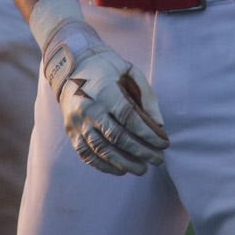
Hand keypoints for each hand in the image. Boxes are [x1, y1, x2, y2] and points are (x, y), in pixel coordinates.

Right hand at [41, 23, 168, 175]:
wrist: (71, 65)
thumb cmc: (107, 68)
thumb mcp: (130, 72)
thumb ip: (146, 96)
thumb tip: (159, 124)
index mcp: (105, 92)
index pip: (130, 118)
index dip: (148, 134)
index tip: (164, 144)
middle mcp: (88, 109)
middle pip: (117, 137)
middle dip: (141, 152)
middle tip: (158, 160)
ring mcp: (77, 122)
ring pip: (101, 150)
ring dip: (124, 163)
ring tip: (142, 169)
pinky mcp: (71, 132)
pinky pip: (86, 154)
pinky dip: (104, 165)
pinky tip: (120, 169)